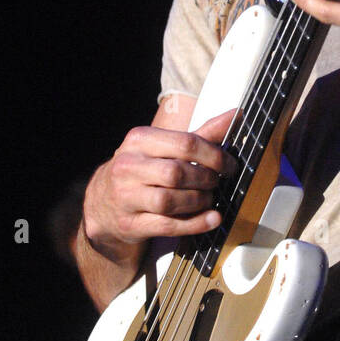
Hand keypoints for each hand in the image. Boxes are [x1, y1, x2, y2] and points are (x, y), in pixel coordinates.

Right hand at [82, 108, 237, 264]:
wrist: (104, 201)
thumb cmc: (144, 169)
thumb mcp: (166, 147)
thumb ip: (201, 134)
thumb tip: (236, 115)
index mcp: (139, 140)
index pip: (185, 143)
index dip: (215, 156)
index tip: (230, 166)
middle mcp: (128, 166)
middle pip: (177, 173)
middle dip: (205, 179)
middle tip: (216, 183)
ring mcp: (125, 196)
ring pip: (169, 201)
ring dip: (198, 202)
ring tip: (209, 199)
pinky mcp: (128, 224)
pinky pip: (166, 225)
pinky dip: (195, 224)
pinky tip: (211, 219)